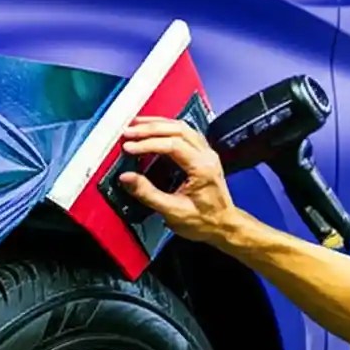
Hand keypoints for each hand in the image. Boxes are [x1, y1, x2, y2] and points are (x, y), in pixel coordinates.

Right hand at [118, 116, 244, 246]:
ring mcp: (207, 152)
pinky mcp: (203, 154)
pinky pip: (186, 132)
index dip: (148, 143)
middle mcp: (207, 155)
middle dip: (150, 128)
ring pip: (182, 127)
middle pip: (178, 129)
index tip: (129, 147)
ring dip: (158, 124)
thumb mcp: (172, 212)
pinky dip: (167, 128)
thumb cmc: (203, 221)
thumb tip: (126, 178)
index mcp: (202, 167)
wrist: (223, 225)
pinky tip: (154, 129)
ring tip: (137, 125)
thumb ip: (148, 193)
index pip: (173, 145)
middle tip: (128, 131)